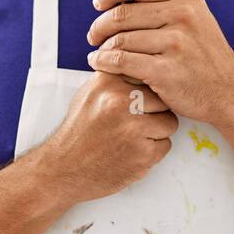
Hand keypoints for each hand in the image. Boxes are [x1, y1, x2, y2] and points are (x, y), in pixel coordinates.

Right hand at [36, 72, 177, 204]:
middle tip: (137, 123)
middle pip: (163, 99)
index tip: (140, 100)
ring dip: (157, 132)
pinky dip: (153, 151)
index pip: (147, 75)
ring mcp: (133, 128)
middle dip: (155, 111)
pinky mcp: (142, 153)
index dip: (147, 90)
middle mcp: (121, 102)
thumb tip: (139, 64)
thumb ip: (114, 78)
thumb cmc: (79, 131)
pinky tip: (132, 152)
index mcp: (109, 83)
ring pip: (169, 122)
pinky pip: (165, 145)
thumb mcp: (89, 94)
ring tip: (134, 138)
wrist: (64, 169)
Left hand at [86, 0, 233, 125]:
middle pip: (122, 13)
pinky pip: (122, 61)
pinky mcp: (165, 70)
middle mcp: (183, 15)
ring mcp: (175, 43)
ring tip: (100, 53)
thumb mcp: (196, 18)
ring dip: (103, 47)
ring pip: (120, 39)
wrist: (228, 92)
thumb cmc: (207, 58)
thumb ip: (164, 5)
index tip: (100, 2)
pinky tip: (101, 64)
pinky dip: (105, 62)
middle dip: (100, 25)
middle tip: (94, 34)